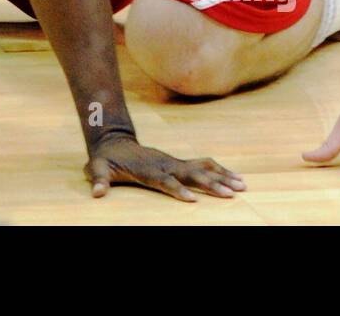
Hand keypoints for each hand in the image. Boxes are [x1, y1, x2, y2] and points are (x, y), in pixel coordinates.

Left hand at [85, 132, 245, 200]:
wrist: (114, 139)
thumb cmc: (105, 159)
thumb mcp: (97, 168)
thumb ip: (98, 180)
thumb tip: (97, 193)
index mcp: (147, 170)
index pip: (165, 181)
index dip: (177, 190)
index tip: (192, 199)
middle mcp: (165, 165)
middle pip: (191, 175)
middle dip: (211, 185)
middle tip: (230, 194)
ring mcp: (174, 162)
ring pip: (202, 168)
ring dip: (222, 176)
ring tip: (242, 186)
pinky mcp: (179, 163)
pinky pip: (204, 166)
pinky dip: (220, 171)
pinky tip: (236, 179)